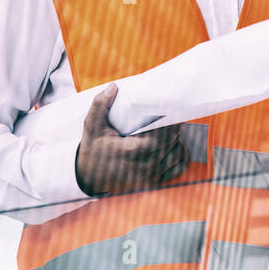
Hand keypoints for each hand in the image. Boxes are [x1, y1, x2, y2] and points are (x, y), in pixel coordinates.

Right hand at [74, 83, 188, 195]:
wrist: (89, 179)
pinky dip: (180, 156)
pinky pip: (178, 168)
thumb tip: (113, 87)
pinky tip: (173, 146)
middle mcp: (147, 166)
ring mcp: (152, 176)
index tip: (175, 108)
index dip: (174, 121)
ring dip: (178, 140)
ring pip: (179, 153)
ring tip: (170, 129)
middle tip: (173, 114)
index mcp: (134, 151)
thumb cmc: (93, 151)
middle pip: (174, 141)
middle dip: (175, 127)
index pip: (166, 135)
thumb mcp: (92, 127)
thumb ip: (100, 105)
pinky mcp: (155, 182)